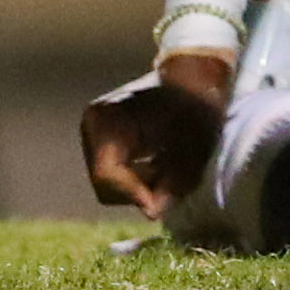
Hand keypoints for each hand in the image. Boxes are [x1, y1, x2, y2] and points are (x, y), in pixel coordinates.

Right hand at [81, 52, 230, 216]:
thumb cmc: (196, 103)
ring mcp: (94, 133)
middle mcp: (93, 125)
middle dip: (139, 191)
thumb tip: (152, 213)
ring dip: (140, 186)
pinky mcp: (102, 141)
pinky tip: (161, 165)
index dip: (133, 195)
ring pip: (110, 184)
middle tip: (170, 188)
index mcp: (107, 118)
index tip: (157, 210)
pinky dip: (138, 177)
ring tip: (169, 172)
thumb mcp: (194, 145)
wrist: (195, 75)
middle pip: (106, 184)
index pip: (107, 174)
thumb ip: (173, 181)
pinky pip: (115, 174)